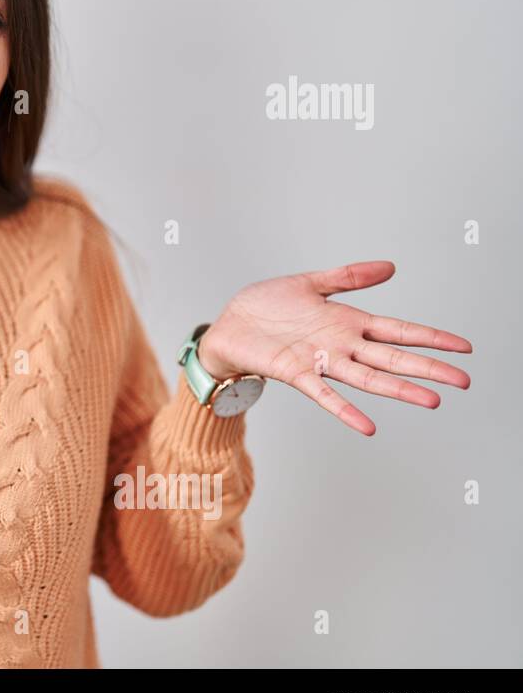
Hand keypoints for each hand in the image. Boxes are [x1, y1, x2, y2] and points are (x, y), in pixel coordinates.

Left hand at [196, 260, 471, 435]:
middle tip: (463, 380)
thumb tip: (390, 266)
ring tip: (432, 400)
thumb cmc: (266, 306)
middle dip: (428, 367)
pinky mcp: (295, 373)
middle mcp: (340, 345)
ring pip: (368, 377)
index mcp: (347, 322)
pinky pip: (325, 395)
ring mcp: (320, 361)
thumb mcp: (310, 283)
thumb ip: (349, 278)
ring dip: (399, 389)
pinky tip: (367, 426)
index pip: (398, 330)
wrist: (228, 325)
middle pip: (393, 357)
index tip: (463, 346)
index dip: (430, 337)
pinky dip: (346, 410)